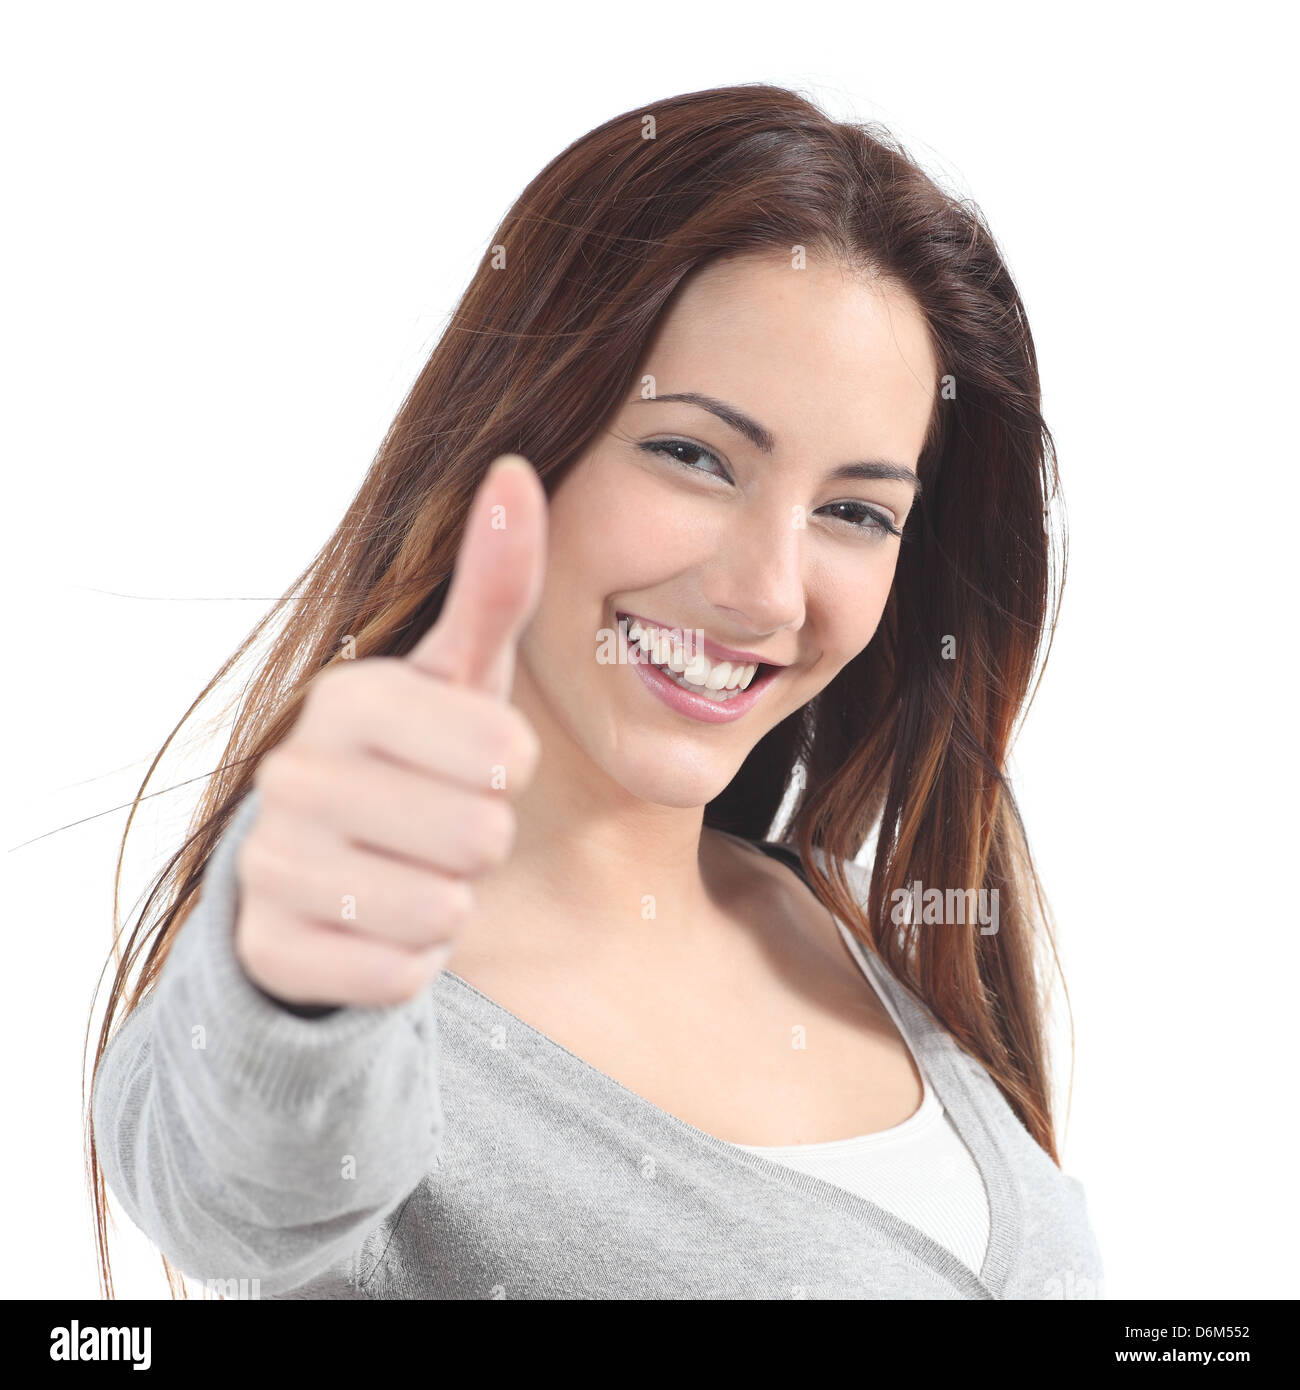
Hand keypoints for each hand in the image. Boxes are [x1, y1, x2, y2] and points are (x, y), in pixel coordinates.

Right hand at [233, 454, 546, 1006]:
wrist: (322, 872)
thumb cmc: (416, 762)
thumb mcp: (461, 680)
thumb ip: (494, 586)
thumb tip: (516, 469)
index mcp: (349, 698)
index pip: (503, 756)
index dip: (508, 773)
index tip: (474, 767)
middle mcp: (293, 773)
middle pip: (480, 838)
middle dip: (480, 843)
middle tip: (437, 825)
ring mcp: (272, 863)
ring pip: (442, 910)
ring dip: (450, 902)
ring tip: (410, 869)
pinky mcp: (269, 950)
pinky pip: (399, 975)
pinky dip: (412, 959)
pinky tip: (378, 923)